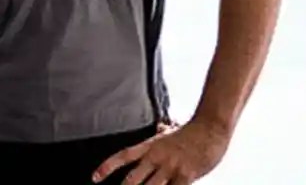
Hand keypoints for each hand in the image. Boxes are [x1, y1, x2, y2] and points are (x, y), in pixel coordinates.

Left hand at [91, 119, 229, 184]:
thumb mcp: (172, 131)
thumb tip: (160, 127)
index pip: (123, 156)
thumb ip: (163, 133)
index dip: (107, 167)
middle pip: (133, 178)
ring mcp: (171, 166)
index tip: (94, 178)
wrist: (211, 127)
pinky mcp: (186, 175)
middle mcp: (157, 157)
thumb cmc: (193, 131)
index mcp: (150, 146)